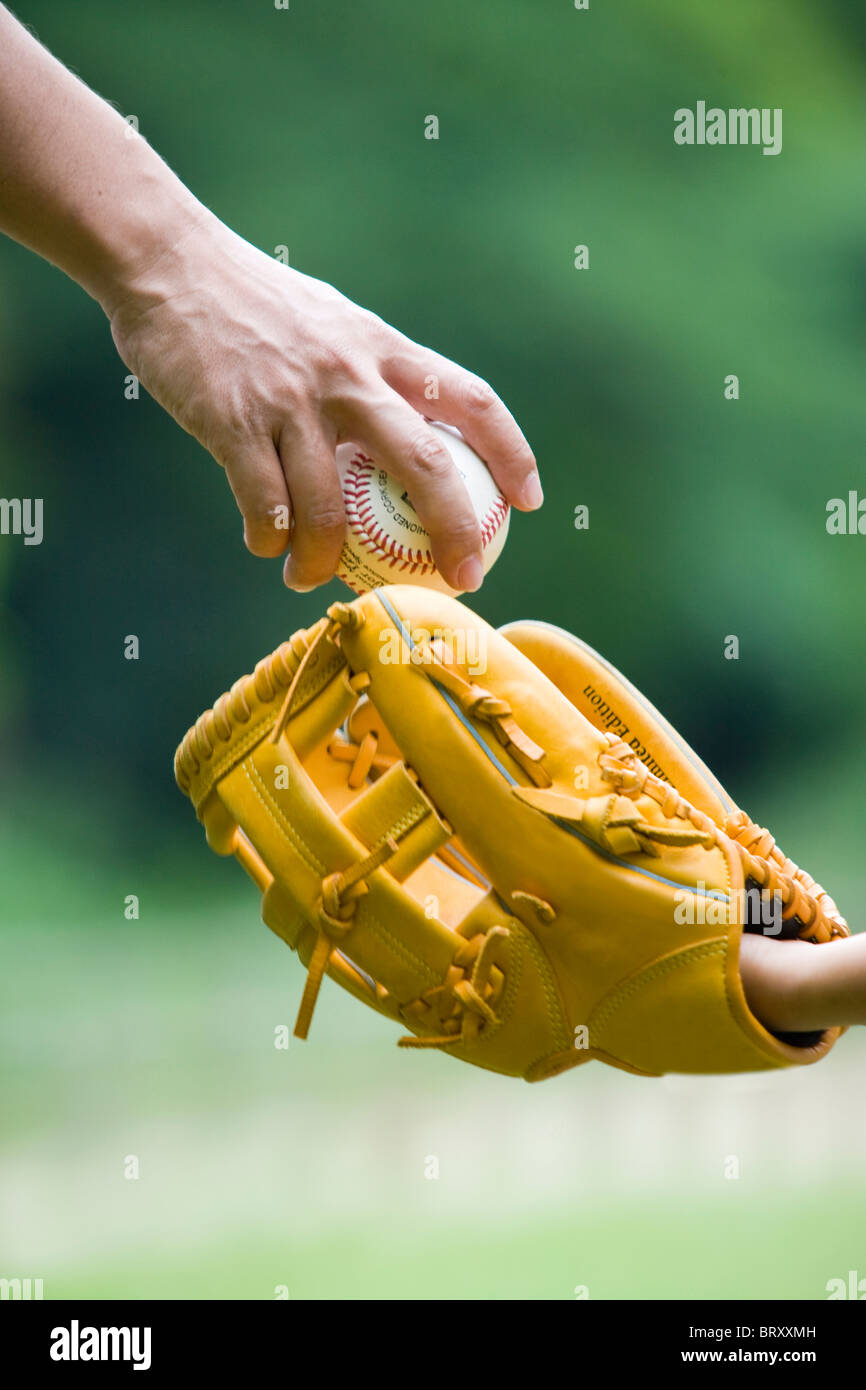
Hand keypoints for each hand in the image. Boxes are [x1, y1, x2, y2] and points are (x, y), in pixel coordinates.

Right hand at [108, 212, 541, 590]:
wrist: (167, 263)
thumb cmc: (251, 300)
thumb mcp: (332, 322)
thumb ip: (368, 370)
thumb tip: (402, 427)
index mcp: (381, 348)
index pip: (470, 400)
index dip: (511, 452)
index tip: (530, 501)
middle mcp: (349, 374)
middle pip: (426, 465)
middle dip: (455, 532)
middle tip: (464, 578)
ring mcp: (293, 400)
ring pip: (330, 510)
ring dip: (325, 560)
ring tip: (310, 577)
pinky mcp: (235, 422)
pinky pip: (266, 506)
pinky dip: (271, 539)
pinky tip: (267, 546)